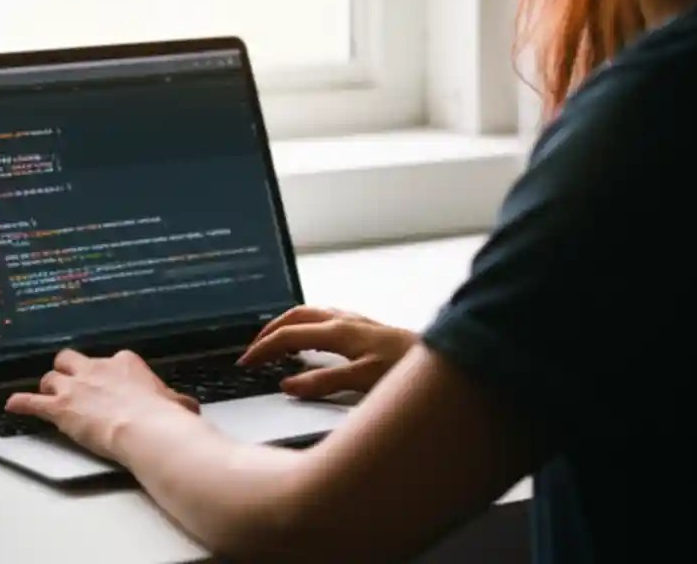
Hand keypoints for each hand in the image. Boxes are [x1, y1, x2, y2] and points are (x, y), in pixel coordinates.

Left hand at [6, 349, 201, 461]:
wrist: (146, 429)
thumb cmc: (163, 417)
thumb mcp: (176, 403)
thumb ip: (175, 402)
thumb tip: (187, 408)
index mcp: (125, 363)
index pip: (109, 362)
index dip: (105, 376)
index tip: (108, 387)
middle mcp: (96, 368)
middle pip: (71, 360)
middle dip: (68, 371)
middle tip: (70, 383)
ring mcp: (74, 387)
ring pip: (50, 378)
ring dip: (48, 388)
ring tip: (46, 396)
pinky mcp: (59, 407)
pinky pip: (31, 401)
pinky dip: (21, 403)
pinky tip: (12, 405)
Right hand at [237, 305, 416, 398]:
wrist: (451, 360)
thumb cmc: (409, 370)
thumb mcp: (363, 381)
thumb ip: (324, 383)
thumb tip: (288, 385)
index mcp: (339, 330)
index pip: (288, 335)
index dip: (263, 349)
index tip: (246, 362)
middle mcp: (345, 320)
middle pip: (294, 315)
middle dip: (268, 330)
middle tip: (253, 349)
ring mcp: (356, 322)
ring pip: (310, 312)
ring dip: (287, 323)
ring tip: (275, 340)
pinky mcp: (366, 328)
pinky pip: (325, 317)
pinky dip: (307, 325)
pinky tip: (312, 339)